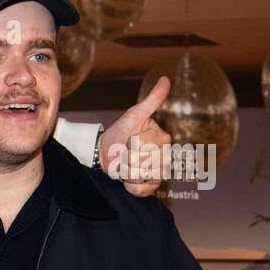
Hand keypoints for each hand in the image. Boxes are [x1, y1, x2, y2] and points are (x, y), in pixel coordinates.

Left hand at [100, 75, 171, 195]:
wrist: (104, 153)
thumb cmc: (119, 133)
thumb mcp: (134, 115)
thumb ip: (152, 100)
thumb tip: (166, 79)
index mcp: (163, 138)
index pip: (147, 144)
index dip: (132, 144)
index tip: (128, 140)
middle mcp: (165, 155)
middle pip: (146, 161)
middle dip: (128, 158)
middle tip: (124, 153)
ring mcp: (159, 172)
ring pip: (143, 175)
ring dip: (127, 171)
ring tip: (124, 165)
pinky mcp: (152, 186)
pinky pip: (144, 190)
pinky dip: (131, 187)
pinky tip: (126, 179)